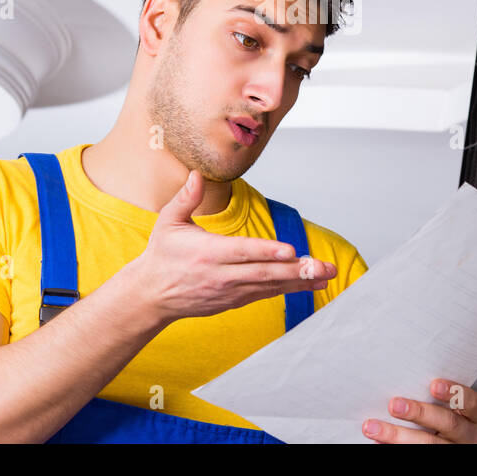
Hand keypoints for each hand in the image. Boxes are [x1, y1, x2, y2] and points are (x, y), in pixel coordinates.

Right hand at [127, 169, 336, 325]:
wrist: (150, 295)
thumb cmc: (162, 255)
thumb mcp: (168, 222)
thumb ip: (186, 198)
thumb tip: (198, 173)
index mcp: (208, 253)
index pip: (242, 251)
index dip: (267, 251)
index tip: (291, 251)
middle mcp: (221, 275)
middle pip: (264, 273)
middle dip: (297, 270)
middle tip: (324, 267)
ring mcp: (229, 291)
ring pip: (269, 286)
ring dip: (300, 282)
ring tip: (325, 277)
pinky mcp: (233, 301)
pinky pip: (264, 294)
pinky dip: (287, 290)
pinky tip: (309, 285)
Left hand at [362, 379, 476, 443]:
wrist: (441, 443)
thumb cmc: (440, 421)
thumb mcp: (446, 408)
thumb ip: (432, 397)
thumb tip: (401, 378)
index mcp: (473, 417)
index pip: (471, 402)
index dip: (453, 392)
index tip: (433, 385)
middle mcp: (470, 436)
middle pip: (448, 423)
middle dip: (419, 413)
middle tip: (394, 405)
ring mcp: (457, 450)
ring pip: (430, 444)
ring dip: (398, 435)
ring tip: (374, 427)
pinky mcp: (439, 460)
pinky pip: (418, 454)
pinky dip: (395, 448)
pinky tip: (379, 442)